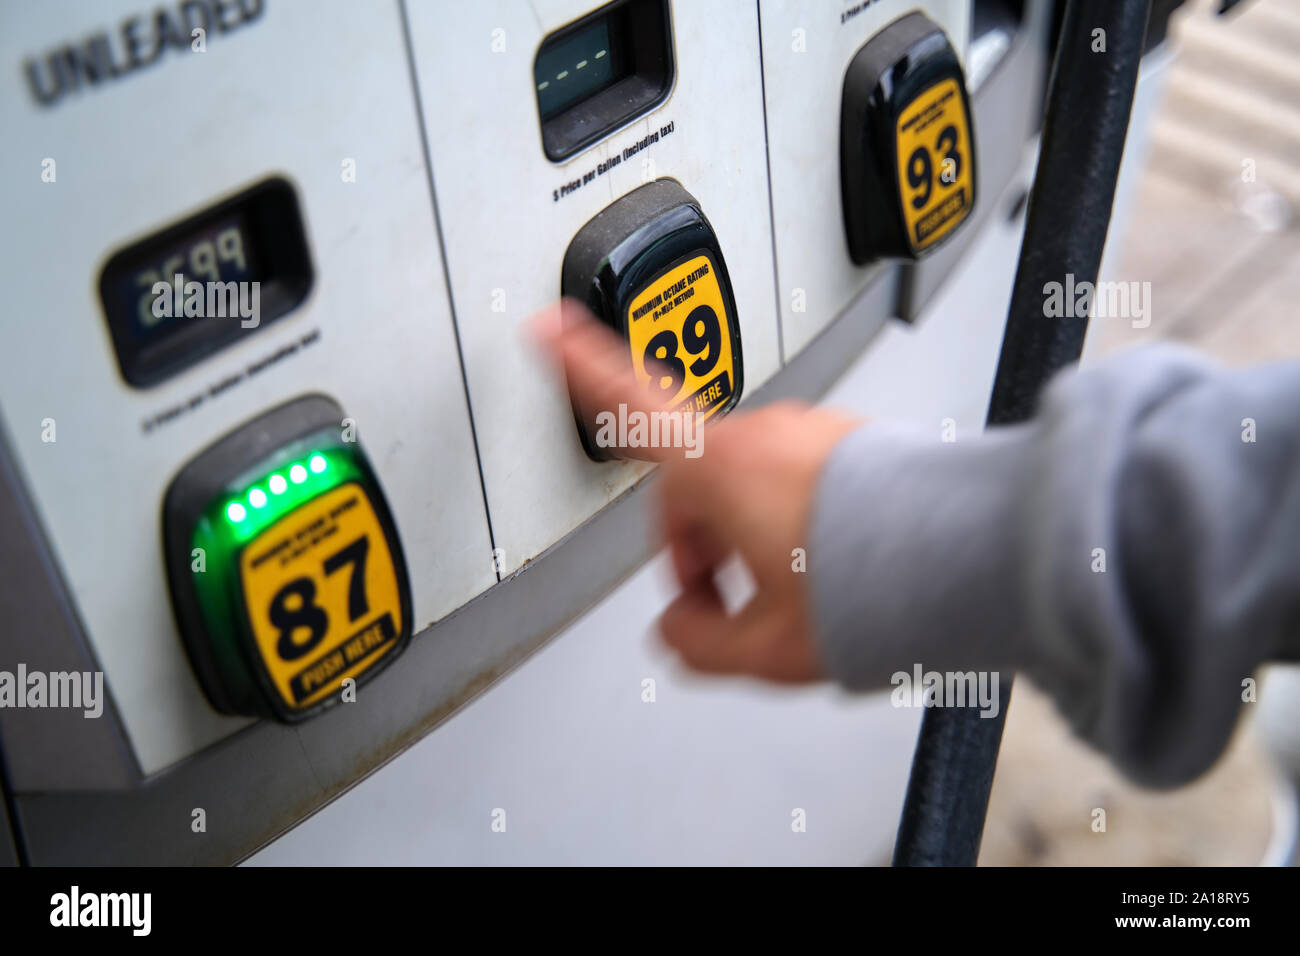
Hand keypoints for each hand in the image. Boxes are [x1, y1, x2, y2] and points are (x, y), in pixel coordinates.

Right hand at [531, 300, 860, 682]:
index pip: (626, 407)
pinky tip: (831, 561)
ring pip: (751, 484)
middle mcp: (762, 436)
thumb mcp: (764, 648)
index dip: (578, 366)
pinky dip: (801, 516)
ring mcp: (810, 433)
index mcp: (718, 470)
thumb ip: (696, 642)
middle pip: (694, 483)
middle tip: (729, 599)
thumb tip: (680, 629)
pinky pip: (801, 478)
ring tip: (798, 586)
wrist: (963, 558)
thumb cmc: (870, 588)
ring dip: (754, 532)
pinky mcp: (851, 441)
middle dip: (701, 542)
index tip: (547, 325)